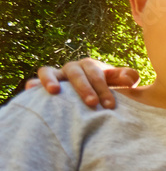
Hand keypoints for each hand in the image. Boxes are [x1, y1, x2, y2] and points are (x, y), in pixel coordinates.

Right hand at [25, 58, 139, 108]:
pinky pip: (36, 81)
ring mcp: (58, 75)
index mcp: (91, 66)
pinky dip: (33, 84)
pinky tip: (31, 91)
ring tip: (53, 91)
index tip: (110, 105)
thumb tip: (129, 78)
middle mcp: (72, 68)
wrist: (95, 93)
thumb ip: (128, 77)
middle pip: (76, 74)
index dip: (103, 88)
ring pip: (49, 71)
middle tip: (92, 103)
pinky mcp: (46, 84)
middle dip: (84, 88)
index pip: (96, 74)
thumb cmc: (110, 88)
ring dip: (50, 80)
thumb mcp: (121, 82)